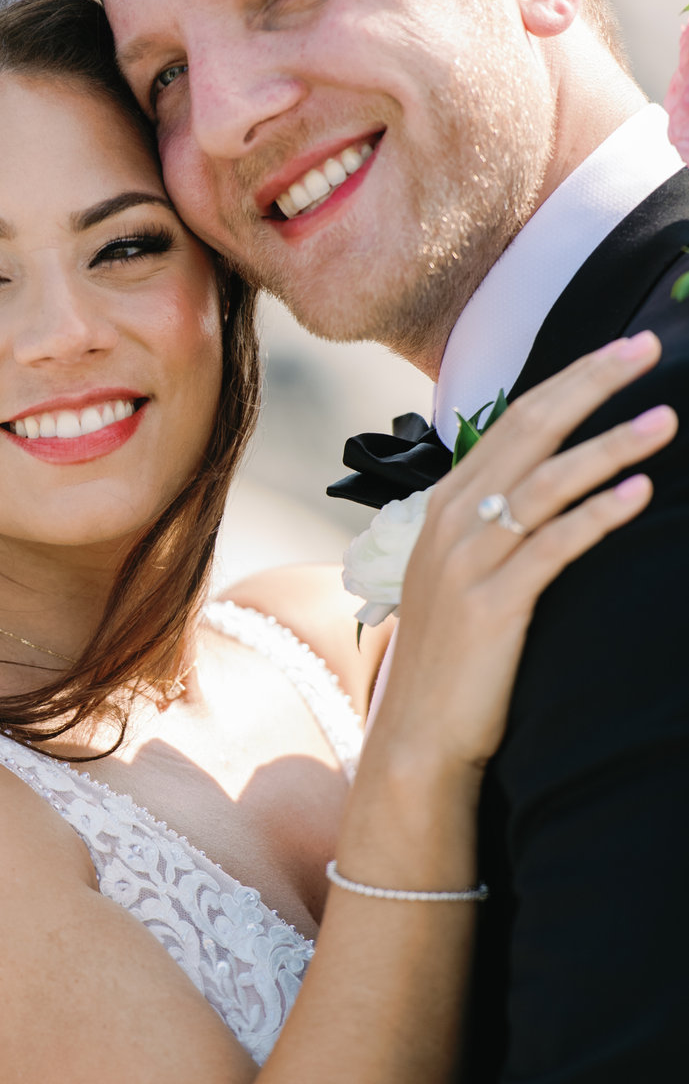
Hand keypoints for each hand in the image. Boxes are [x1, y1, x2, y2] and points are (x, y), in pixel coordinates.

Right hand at [378, 330, 675, 773]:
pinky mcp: (493, 605)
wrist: (420, 735)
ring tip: (665, 421)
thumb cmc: (454, 657)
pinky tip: (641, 493)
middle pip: (530, 430)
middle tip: (648, 349)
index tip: (622, 350)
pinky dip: (599, 514)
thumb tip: (550, 486)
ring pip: (548, 483)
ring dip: (610, 445)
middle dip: (592, 384)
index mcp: (446, 505)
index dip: (571, 379)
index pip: (514, 420)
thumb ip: (495, 525)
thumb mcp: (463, 575)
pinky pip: (553, 545)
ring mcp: (469, 562)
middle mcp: (451, 522)